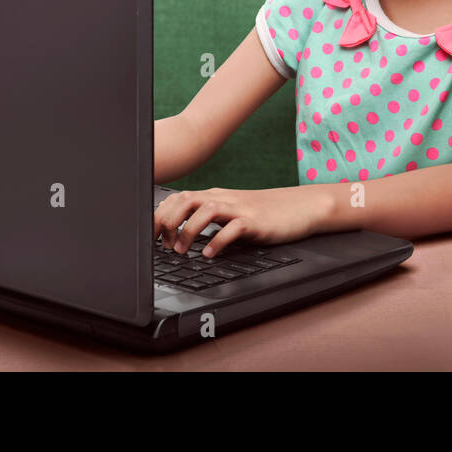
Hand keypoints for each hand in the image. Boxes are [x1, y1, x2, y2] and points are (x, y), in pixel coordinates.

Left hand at [153, 186, 326, 258]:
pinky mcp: (255, 222)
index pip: (180, 198)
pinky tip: (209, 254)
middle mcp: (224, 199)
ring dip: (188, 231)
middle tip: (162, 244)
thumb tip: (180, 231)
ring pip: (206, 210)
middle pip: (187, 200)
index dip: (161, 215)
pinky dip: (217, 242)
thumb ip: (210, 218)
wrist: (300, 207)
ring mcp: (240, 208)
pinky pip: (232, 228)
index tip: (152, 235)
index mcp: (216, 196)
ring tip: (181, 250)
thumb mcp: (232, 212)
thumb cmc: (265, 213)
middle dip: (168, 221)